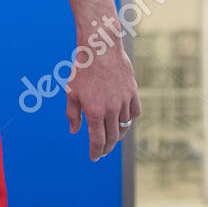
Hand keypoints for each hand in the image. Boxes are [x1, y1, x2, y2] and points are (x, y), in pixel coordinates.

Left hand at [65, 31, 140, 160]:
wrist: (100, 49)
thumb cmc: (82, 70)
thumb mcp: (72, 92)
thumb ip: (73, 114)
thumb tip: (74, 131)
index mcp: (95, 111)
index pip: (98, 139)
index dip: (96, 151)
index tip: (94, 157)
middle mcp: (111, 109)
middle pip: (112, 136)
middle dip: (106, 147)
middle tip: (102, 152)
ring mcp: (124, 101)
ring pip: (124, 126)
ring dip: (118, 135)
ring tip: (112, 138)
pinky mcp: (133, 93)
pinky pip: (134, 113)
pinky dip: (129, 119)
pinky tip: (123, 121)